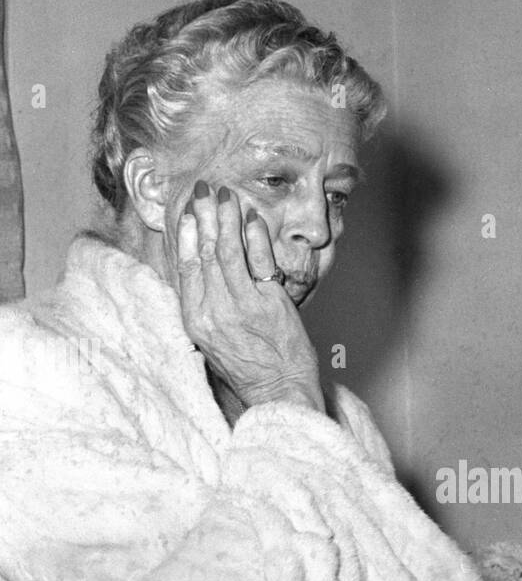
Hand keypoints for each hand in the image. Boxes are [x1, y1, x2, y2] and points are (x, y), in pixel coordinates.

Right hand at [177, 181, 324, 412]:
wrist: (278, 390)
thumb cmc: (247, 367)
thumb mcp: (212, 340)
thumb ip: (204, 306)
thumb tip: (198, 269)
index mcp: (196, 321)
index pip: (186, 268)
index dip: (184, 235)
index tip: (185, 212)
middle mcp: (215, 312)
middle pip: (204, 253)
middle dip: (203, 216)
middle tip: (204, 190)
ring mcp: (243, 307)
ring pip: (228, 252)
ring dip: (227, 219)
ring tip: (227, 195)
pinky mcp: (270, 305)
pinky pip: (259, 262)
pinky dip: (254, 236)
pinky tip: (252, 218)